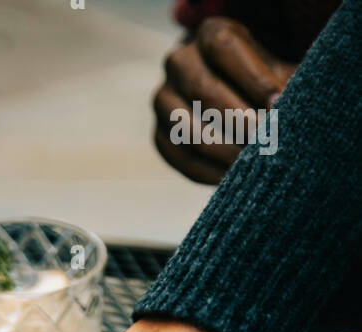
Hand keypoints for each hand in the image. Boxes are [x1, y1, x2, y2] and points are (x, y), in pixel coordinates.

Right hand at [154, 18, 295, 183]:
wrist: (231, 98)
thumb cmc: (261, 83)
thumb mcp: (274, 72)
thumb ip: (285, 86)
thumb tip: (292, 110)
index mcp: (209, 33)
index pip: (224, 48)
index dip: (252, 77)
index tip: (278, 104)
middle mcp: (179, 61)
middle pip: (203, 90)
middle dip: (239, 120)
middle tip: (267, 142)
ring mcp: (163, 100)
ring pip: (186, 128)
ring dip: (222, 150)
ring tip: (252, 164)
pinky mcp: (159, 135)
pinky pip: (179, 158)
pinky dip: (207, 172)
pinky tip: (233, 178)